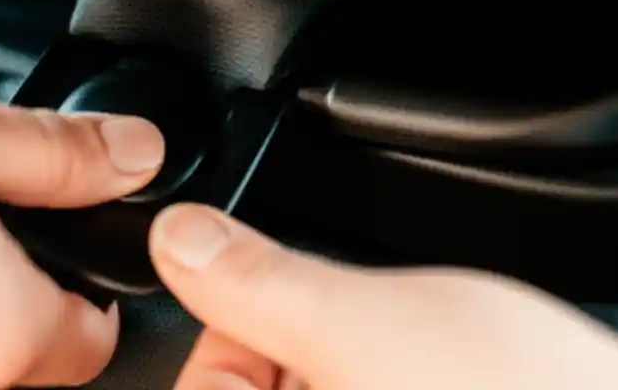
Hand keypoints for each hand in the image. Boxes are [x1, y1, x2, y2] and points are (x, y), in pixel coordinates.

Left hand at [149, 204, 617, 389]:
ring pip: (324, 385)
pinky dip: (387, 372)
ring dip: (348, 357)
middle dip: (289, 347)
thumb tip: (183, 242)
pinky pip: (375, 386)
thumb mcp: (363, 325)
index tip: (250, 298)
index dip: (214, 342)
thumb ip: (255, 285)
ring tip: (408, 343)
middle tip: (345, 317)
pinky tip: (434, 363)